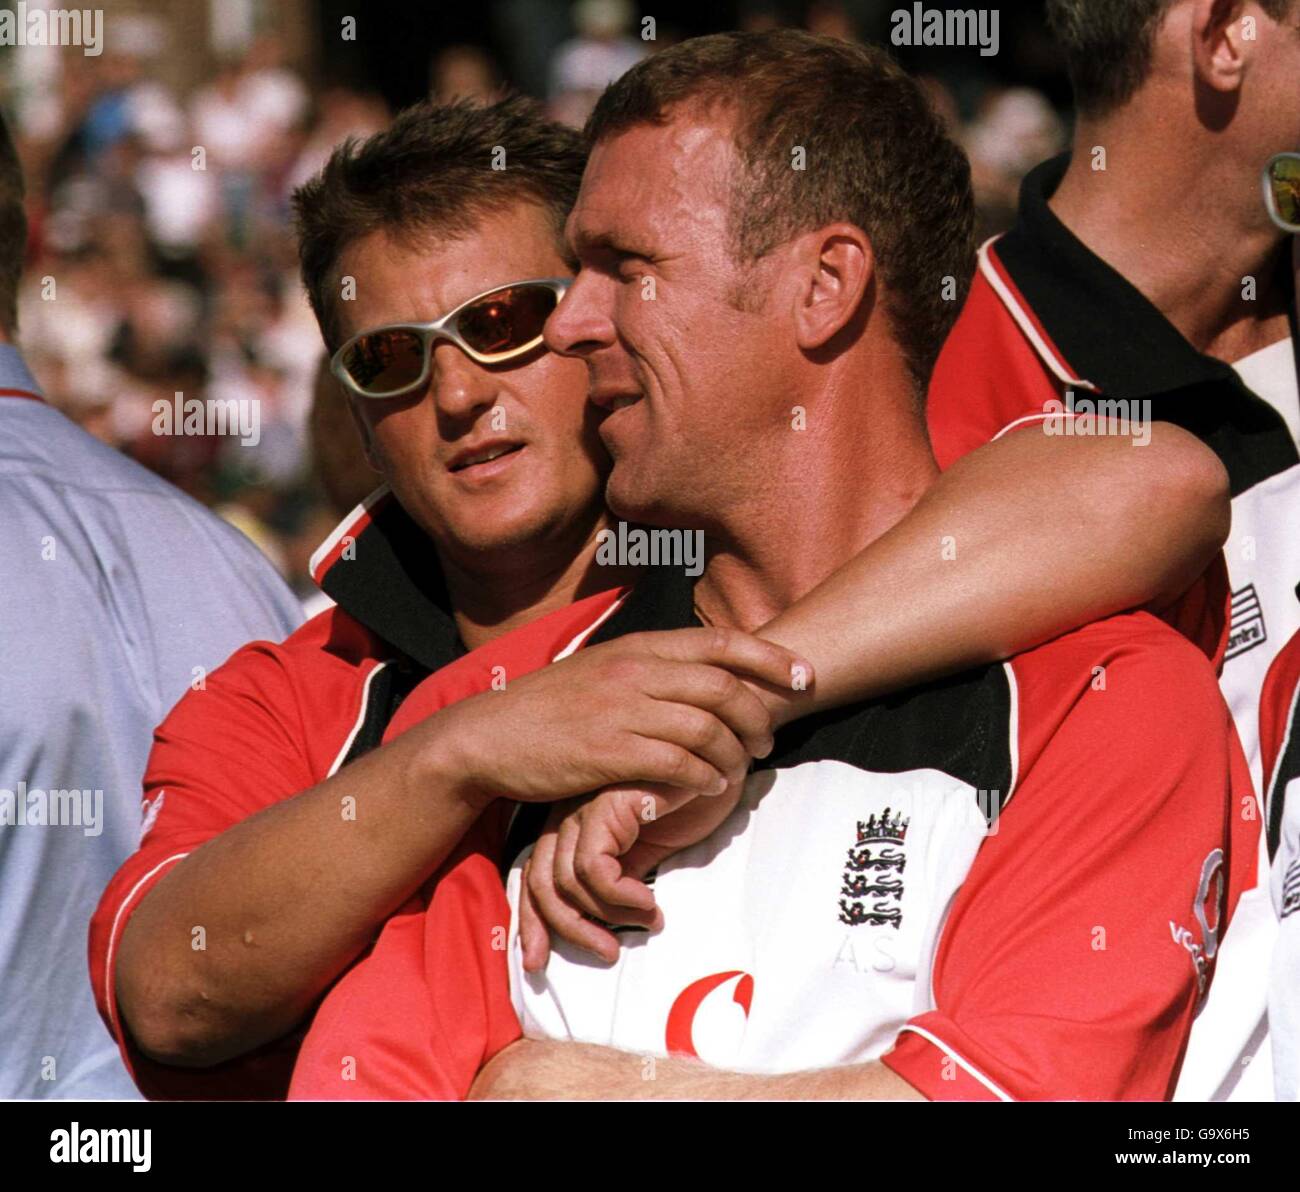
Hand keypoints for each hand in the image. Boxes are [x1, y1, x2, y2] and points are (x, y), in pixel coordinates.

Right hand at [426, 627, 808, 808]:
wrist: (490, 735)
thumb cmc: (552, 707)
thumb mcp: (605, 669)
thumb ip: (652, 668)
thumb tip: (707, 671)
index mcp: (639, 647)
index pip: (722, 642)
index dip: (771, 659)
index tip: (803, 677)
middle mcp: (636, 672)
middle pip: (725, 687)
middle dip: (760, 715)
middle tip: (768, 738)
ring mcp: (622, 710)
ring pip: (707, 729)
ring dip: (736, 754)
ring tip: (739, 770)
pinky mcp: (609, 752)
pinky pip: (677, 764)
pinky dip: (703, 777)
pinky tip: (709, 788)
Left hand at [518, 778, 745, 968]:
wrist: (721, 763)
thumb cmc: (688, 802)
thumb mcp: (646, 849)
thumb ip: (619, 876)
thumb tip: (600, 923)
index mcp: (571, 821)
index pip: (533, 877)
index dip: (531, 922)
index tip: (538, 962)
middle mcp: (568, 811)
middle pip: (540, 882)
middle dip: (565, 928)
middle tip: (606, 952)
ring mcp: (585, 804)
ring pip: (566, 880)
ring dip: (605, 915)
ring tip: (646, 920)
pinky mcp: (607, 803)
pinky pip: (595, 867)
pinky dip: (618, 897)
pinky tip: (647, 903)